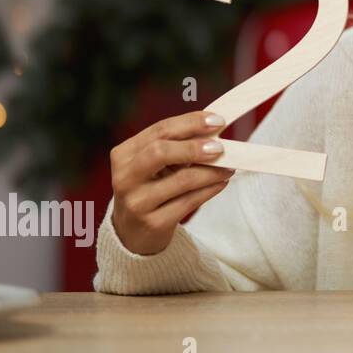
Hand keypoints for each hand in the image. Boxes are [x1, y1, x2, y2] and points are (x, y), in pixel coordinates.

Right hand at [110, 110, 234, 255]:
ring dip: (211, 171)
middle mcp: (125, 177)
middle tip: (220, 147)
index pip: (159, 131)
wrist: (133, 232)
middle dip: (194, 147)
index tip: (217, 120)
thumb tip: (214, 129)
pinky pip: (189, 202)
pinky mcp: (153, 223)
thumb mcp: (155, 165)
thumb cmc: (150, 189)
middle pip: (160, 152)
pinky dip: (210, 189)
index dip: (190, 123)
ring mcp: (137, 202)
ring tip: (229, 167)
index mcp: (124, 154)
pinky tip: (221, 183)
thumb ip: (178, 146)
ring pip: (182, 180)